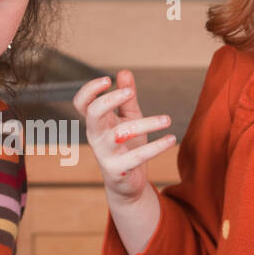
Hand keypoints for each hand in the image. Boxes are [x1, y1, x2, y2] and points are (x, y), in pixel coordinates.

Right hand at [73, 69, 175, 201]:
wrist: (127, 182)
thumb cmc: (127, 145)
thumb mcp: (128, 118)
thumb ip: (127, 98)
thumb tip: (124, 72)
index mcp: (96, 123)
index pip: (82, 103)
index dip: (89, 90)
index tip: (107, 79)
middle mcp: (96, 137)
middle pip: (93, 113)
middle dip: (111, 100)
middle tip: (131, 93)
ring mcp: (105, 154)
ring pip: (121, 133)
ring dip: (147, 123)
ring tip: (167, 120)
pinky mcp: (118, 169)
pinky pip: (137, 156)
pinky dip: (156, 147)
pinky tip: (171, 139)